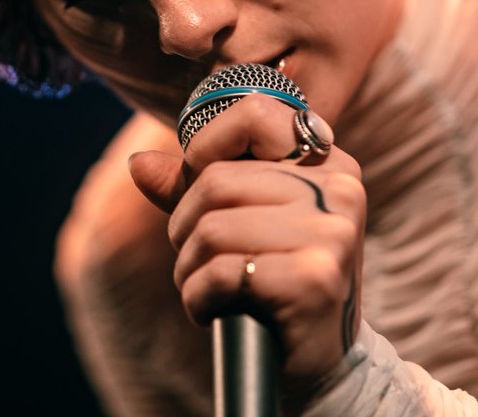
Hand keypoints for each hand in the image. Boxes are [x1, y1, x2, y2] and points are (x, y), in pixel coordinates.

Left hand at [128, 94, 365, 396]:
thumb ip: (192, 189)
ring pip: (212, 228)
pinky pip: (221, 272)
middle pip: (216, 181)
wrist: (325, 364)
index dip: (205, 146)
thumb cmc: (278, 283)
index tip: (196, 183)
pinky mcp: (314, 277)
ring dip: (189, 267)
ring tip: (205, 289)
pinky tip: (212, 312)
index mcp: (328, 162)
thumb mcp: (242, 224)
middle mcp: (339, 189)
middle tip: (196, 261)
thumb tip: (138, 164)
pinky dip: (199, 298)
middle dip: (184, 227)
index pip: (254, 113)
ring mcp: (332, 232)